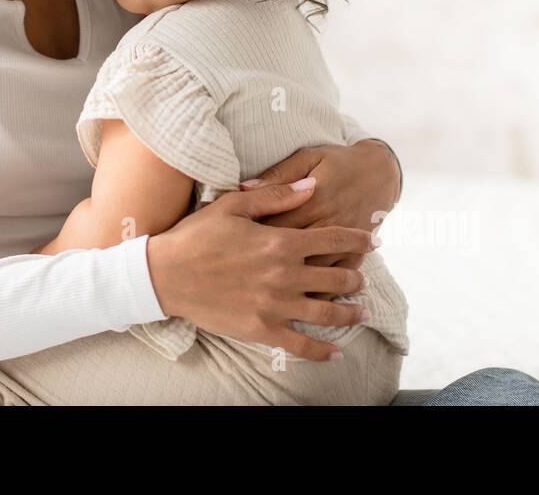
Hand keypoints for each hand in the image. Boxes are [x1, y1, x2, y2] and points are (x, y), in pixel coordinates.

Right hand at [144, 179, 378, 361]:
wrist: (165, 275)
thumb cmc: (197, 236)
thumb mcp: (233, 205)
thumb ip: (276, 195)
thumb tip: (312, 186)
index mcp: (280, 241)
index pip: (333, 239)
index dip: (358, 240)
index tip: (373, 242)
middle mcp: (284, 275)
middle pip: (337, 277)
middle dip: (356, 277)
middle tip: (362, 278)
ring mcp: (275, 306)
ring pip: (327, 313)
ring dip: (350, 312)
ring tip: (361, 312)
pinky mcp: (262, 330)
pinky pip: (302, 345)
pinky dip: (323, 351)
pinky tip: (337, 352)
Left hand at [239, 141, 399, 298]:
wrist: (380, 170)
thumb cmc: (338, 162)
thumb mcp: (306, 157)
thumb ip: (278, 175)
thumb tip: (244, 186)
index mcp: (310, 200)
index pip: (274, 226)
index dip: (250, 241)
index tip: (228, 255)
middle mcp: (326, 225)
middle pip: (292, 253)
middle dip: (265, 271)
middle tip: (239, 285)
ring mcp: (343, 242)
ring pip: (316, 272)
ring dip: (292, 288)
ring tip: (265, 304)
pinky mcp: (357, 254)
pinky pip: (338, 279)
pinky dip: (325, 295)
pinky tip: (308, 310)